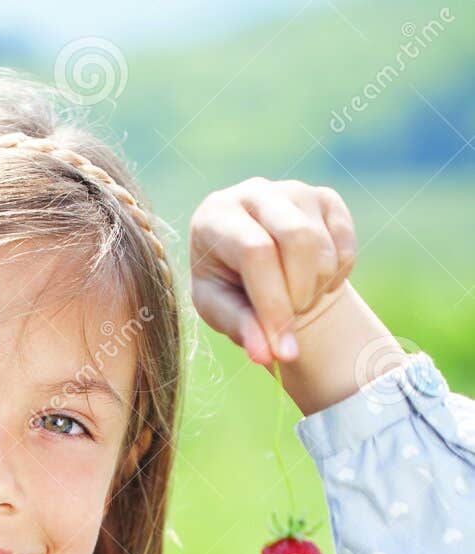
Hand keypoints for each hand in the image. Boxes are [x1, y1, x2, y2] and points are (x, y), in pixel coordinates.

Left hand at [189, 177, 357, 368]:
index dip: (273, 304)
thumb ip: (242, 329)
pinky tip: (314, 284)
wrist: (258, 268)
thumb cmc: (229, 289)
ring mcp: (294, 191)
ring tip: (296, 301)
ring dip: (316, 289)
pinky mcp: (325, 199)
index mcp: (216, 215)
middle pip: (297, 237)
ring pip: (323, 244)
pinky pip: (345, 246)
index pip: (256, 252)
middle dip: (299, 293)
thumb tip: (266, 355)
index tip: (282, 350)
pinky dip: (336, 277)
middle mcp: (254, 192)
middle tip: (290, 317)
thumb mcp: (221, 310)